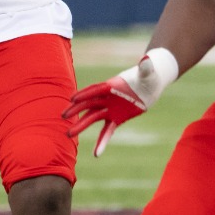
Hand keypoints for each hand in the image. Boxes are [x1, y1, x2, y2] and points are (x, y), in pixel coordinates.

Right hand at [63, 47, 178, 157]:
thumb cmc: (149, 75)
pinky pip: (107, 131)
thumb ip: (145, 68)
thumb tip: (146, 60)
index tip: (72, 99)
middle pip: (89, 104)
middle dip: (76, 110)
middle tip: (63, 116)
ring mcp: (110, 109)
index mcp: (112, 85)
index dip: (85, 94)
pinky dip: (102, 142)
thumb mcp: (149, 72)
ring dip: (81, 125)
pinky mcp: (116, 119)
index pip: (96, 90)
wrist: (150, 84)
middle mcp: (107, 97)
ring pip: (92, 118)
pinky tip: (96, 154)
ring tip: (68, 134)